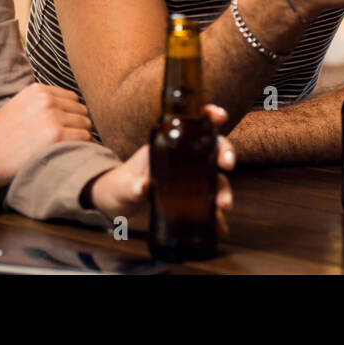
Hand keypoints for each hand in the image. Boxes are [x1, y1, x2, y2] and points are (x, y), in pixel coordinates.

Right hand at [0, 83, 93, 187]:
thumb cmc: (0, 136)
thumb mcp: (18, 106)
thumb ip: (40, 102)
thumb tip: (67, 109)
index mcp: (38, 90)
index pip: (72, 98)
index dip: (71, 114)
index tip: (66, 127)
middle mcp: (47, 99)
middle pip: (80, 110)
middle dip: (77, 124)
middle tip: (69, 140)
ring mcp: (52, 116)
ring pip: (85, 123)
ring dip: (81, 136)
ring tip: (69, 148)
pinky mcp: (56, 135)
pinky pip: (84, 137)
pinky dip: (82, 146)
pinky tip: (72, 153)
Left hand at [89, 104, 235, 232]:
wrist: (116, 209)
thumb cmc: (119, 187)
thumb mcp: (123, 185)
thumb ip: (131, 186)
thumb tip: (142, 187)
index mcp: (167, 147)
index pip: (192, 126)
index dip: (208, 117)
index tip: (219, 117)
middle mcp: (183, 161)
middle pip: (211, 150)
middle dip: (224, 153)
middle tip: (226, 166)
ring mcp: (188, 183)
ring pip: (214, 179)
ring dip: (223, 190)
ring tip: (223, 205)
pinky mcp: (189, 204)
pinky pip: (207, 209)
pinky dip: (216, 218)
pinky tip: (220, 227)